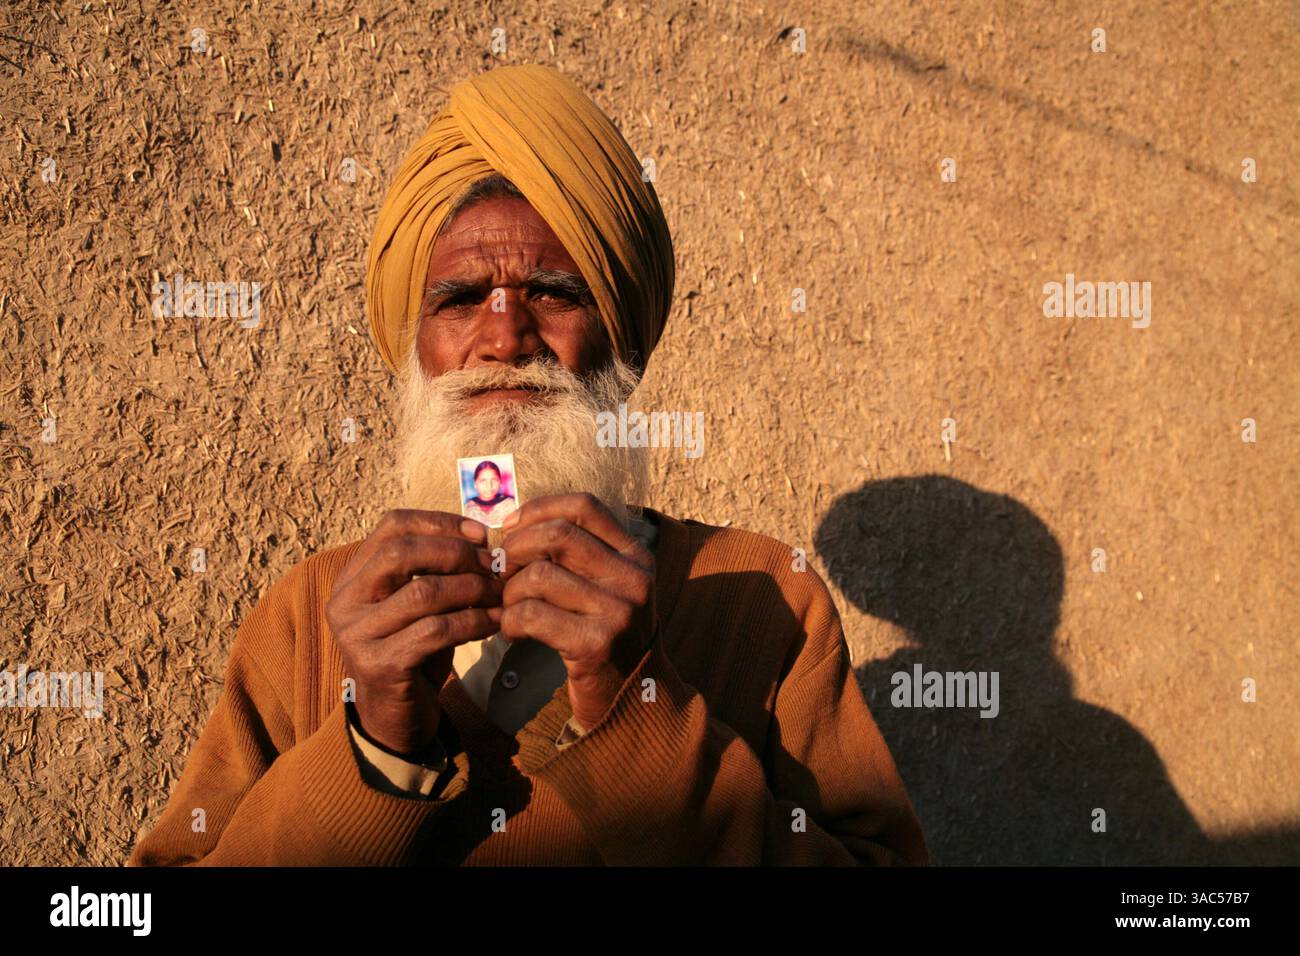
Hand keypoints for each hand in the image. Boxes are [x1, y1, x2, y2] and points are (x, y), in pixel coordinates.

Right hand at [325, 509, 502, 754]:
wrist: (395, 717)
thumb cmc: (414, 650)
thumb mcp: (418, 603)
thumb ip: (436, 570)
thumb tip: (483, 538)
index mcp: (352, 577)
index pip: (391, 526)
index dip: (440, 522)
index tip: (481, 533)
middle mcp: (345, 602)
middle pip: (401, 553)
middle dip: (456, 553)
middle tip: (493, 565)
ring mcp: (357, 635)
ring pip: (422, 592)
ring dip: (472, 589)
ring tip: (499, 594)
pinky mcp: (380, 665)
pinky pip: (435, 631)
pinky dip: (473, 622)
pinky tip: (494, 622)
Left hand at [498, 493, 655, 730]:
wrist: (635, 699)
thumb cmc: (606, 635)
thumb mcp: (607, 587)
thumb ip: (576, 556)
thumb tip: (512, 527)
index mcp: (635, 556)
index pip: (584, 507)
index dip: (539, 509)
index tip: (510, 528)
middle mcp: (633, 578)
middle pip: (557, 535)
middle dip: (516, 550)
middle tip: (503, 573)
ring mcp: (618, 611)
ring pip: (538, 576)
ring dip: (509, 593)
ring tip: (509, 609)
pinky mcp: (595, 643)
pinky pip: (531, 615)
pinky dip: (509, 621)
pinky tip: (513, 632)